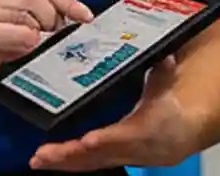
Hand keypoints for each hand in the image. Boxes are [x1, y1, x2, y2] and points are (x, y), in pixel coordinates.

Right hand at [0, 0, 93, 93]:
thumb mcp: (9, 21)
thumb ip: (33, 11)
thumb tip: (70, 16)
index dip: (67, 0)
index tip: (85, 16)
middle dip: (54, 17)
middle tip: (53, 36)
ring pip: (31, 10)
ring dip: (41, 31)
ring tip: (34, 44)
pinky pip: (21, 32)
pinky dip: (30, 42)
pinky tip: (24, 49)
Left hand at [29, 56, 194, 171]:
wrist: (182, 136)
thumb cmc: (170, 111)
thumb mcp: (166, 89)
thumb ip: (162, 72)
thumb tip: (163, 55)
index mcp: (145, 130)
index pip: (124, 137)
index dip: (106, 140)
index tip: (87, 142)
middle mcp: (130, 148)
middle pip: (98, 155)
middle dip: (71, 155)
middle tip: (44, 154)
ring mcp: (118, 156)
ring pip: (88, 162)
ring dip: (62, 162)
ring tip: (38, 160)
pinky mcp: (109, 159)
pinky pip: (85, 164)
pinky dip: (65, 164)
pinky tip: (44, 161)